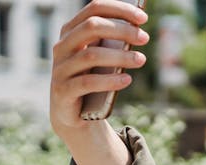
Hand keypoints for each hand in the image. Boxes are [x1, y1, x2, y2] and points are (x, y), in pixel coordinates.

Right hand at [50, 0, 149, 133]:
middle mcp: (62, 46)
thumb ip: (113, 43)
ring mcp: (60, 68)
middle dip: (122, 30)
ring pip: (91, 55)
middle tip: (145, 38)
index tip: (143, 18)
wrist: (72, 113)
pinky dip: (110, 80)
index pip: (93, 10)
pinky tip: (127, 80)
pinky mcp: (63, 91)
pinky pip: (88, 82)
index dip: (119, 10)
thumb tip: (139, 31)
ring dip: (120, 56)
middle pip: (91, 27)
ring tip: (141, 60)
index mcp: (71, 32)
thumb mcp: (102, 58)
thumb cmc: (92, 79)